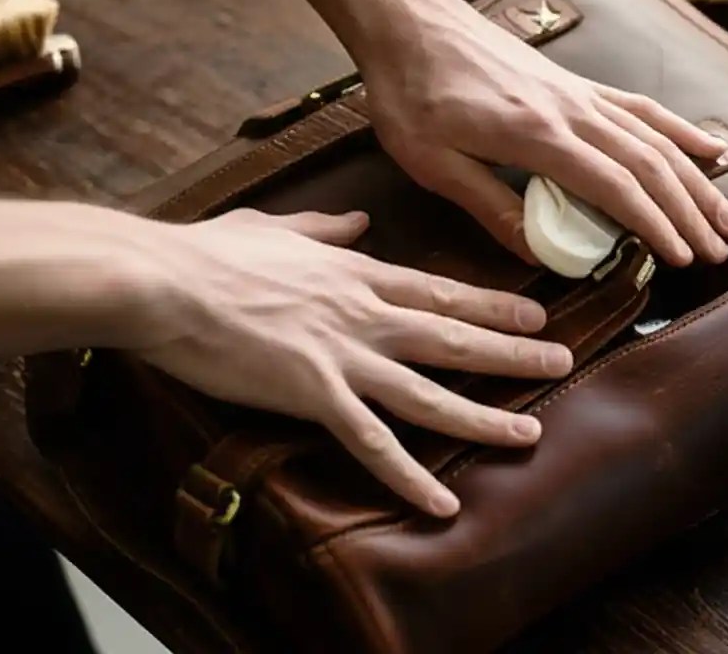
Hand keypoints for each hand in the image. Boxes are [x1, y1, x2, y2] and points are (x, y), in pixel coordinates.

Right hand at [130, 208, 573, 517]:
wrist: (164, 281)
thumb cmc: (210, 253)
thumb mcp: (277, 227)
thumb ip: (325, 229)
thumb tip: (356, 223)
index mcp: (357, 273)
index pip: (441, 291)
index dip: (493, 304)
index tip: (536, 311)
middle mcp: (365, 314)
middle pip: (456, 336)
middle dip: (514, 351)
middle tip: (563, 360)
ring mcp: (345, 356)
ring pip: (432, 392)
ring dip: (485, 415)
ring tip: (530, 432)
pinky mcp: (314, 394)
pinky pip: (373, 443)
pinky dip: (409, 477)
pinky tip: (442, 503)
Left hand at [356, 0, 727, 267]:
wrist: (410, 21)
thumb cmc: (412, 91)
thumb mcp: (434, 163)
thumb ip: (490, 207)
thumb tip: (539, 255)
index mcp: (538, 135)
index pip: (615, 187)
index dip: (654, 225)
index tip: (681, 259)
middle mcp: (572, 111)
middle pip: (650, 164)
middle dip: (691, 211)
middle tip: (720, 250)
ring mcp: (579, 94)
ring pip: (655, 137)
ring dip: (697, 180)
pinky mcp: (576, 84)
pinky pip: (641, 109)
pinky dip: (679, 130)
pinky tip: (709, 149)